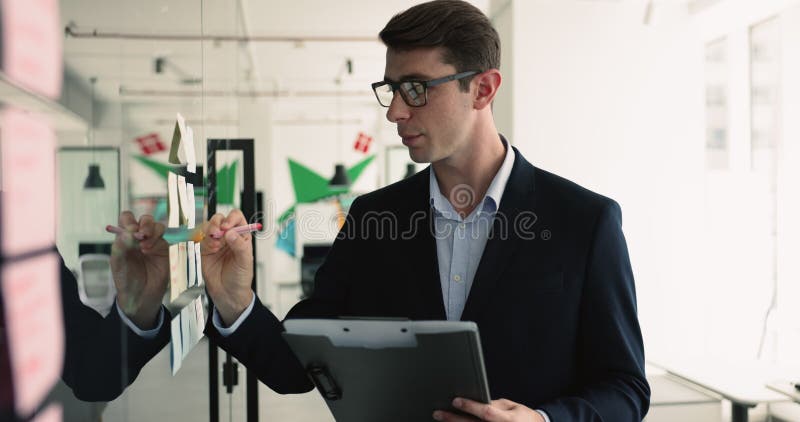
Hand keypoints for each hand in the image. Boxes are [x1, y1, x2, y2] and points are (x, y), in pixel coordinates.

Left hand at [110, 211, 168, 329]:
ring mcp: (154, 243)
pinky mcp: (165, 250)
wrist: (140, 296)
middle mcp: (140, 238)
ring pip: (157, 226)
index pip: (127, 219)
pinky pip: (165, 238)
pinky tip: (150, 251)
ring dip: (152, 232)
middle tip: (141, 235)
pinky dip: (157, 240)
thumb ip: (121, 245)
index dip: (129, 221)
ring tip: (144, 247)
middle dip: (145, 224)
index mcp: (126, 238)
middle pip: (145, 219)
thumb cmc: (126, 279)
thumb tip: (127, 232)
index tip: (129, 232)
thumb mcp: (117, 262)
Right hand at [201, 209, 253, 325]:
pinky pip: (202, 238)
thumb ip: (239, 246)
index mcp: (242, 236)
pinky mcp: (205, 249)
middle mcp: (228, 237)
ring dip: (210, 231)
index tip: (227, 226)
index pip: (237, 218)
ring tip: (215, 244)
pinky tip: (211, 249)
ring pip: (209, 226)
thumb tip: (231, 233)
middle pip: (220, 219)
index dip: (232, 218)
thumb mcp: (244, 262)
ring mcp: (216, 242)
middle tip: (218, 233)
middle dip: (217, 223)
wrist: (228, 294)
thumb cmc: (240, 278)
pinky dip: (205, 241)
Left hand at [433, 398, 544, 421]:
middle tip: (438, 413)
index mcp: (508, 420)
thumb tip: (477, 402)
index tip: (455, 400)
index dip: (470, 406)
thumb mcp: (513, 406)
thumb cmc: (524, 418)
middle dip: (453, 419)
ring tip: (441, 421)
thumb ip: (495, 405)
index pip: (486, 412)